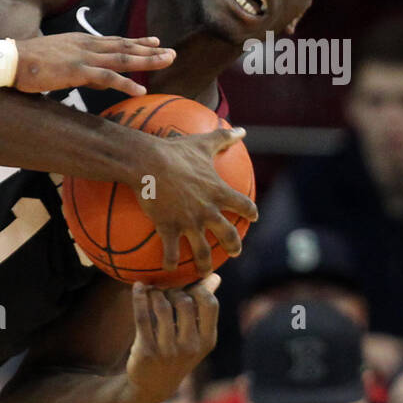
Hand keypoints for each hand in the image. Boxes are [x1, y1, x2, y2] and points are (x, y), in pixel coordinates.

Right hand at [13, 33, 172, 95]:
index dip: (136, 42)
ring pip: (123, 58)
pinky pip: (107, 77)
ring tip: (167, 62)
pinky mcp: (77, 71)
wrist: (10, 60)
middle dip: (149, 50)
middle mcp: (86, 46)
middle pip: (124, 47)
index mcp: (80, 42)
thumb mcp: (57, 62)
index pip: (114, 41)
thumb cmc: (27, 63)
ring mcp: (83, 57)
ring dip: (147, 60)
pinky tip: (140, 90)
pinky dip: (125, 83)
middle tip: (171, 52)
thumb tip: (96, 80)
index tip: (154, 42)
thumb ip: (79, 69)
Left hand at [125, 274, 220, 402]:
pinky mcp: (146, 351)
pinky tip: (138, 287)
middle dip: (173, 289)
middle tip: (164, 287)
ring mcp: (168, 350)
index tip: (186, 284)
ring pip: (161, 306)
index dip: (198, 288)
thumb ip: (204, 306)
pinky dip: (139, 297)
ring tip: (151, 289)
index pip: (210, 304)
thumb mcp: (196, 335)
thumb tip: (214, 276)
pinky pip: (142, 316)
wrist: (153, 385)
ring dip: (155, 292)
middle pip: (184, 302)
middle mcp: (190, 346)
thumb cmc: (178, 351)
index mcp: (207, 340)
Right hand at [133, 128, 258, 272]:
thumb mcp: (202, 143)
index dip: (251, 212)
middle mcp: (208, 211)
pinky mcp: (168, 228)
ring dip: (206, 264)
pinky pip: (171, 251)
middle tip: (235, 252)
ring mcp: (189, 222)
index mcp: (219, 192)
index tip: (253, 217)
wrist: (148, 163)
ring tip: (206, 273)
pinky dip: (171, 262)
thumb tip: (241, 129)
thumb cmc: (175, 151)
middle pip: (228, 235)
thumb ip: (223, 138)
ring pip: (203, 251)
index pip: (243, 205)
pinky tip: (169, 268)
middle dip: (234, 245)